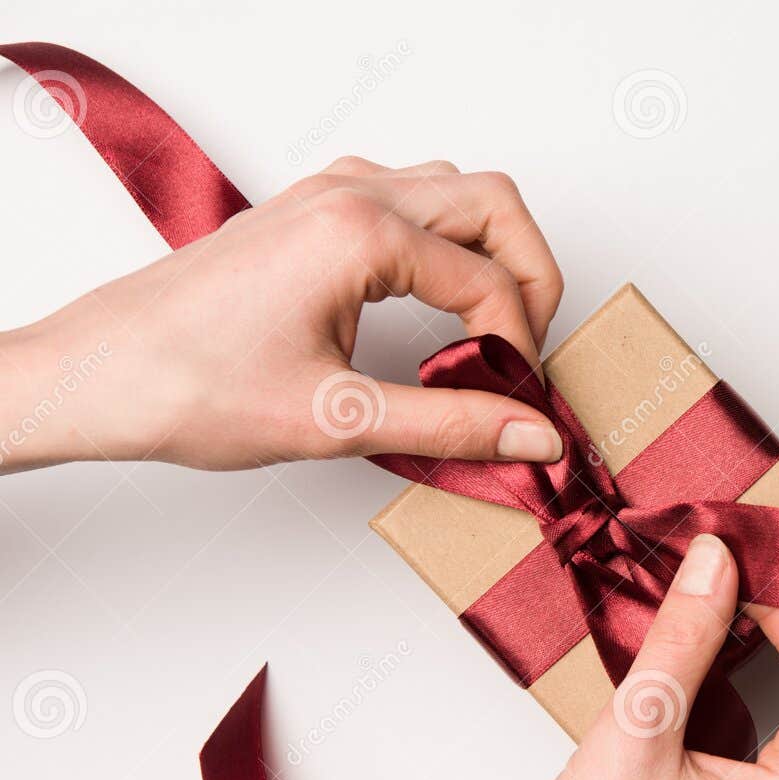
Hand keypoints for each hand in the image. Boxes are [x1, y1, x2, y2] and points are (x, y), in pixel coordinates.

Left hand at [0, 157, 565, 471]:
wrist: (96, 376)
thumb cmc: (188, 387)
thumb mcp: (337, 421)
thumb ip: (451, 426)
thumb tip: (532, 438)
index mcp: (359, 233)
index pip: (489, 280)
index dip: (520, 350)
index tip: (518, 407)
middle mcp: (349, 195)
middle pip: (494, 204)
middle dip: (531, 279)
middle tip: (526, 355)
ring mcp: (326, 196)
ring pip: (455, 192)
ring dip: (491, 253)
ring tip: (490, 333)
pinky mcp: (310, 213)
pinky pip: (409, 200)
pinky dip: (445, 245)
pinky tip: (434, 308)